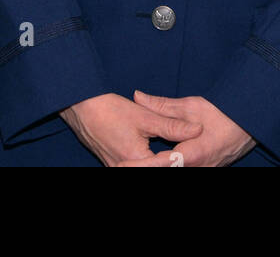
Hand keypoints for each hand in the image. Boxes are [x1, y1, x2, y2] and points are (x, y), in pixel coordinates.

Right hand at [60, 93, 202, 167]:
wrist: (81, 108)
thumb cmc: (110, 110)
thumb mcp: (145, 116)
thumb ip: (172, 126)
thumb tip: (197, 129)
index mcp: (136, 161)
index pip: (168, 164)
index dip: (183, 158)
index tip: (196, 152)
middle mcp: (125, 170)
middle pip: (156, 167)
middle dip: (169, 160)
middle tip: (184, 152)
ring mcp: (118, 169)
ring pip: (146, 167)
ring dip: (159, 161)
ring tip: (175, 153)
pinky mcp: (114, 166)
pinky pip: (136, 166)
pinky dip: (147, 161)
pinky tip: (156, 153)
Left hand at [122, 92, 254, 166]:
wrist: (250, 125)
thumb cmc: (223, 113)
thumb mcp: (192, 105)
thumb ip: (162, 105)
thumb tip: (138, 96)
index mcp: (192, 155)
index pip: (158, 164)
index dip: (138, 166)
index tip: (120, 164)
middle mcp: (197, 170)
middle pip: (164, 170)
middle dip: (142, 167)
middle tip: (119, 164)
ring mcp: (201, 173)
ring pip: (172, 171)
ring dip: (153, 166)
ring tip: (129, 164)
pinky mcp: (203, 172)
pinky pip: (181, 170)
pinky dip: (165, 165)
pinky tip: (153, 161)